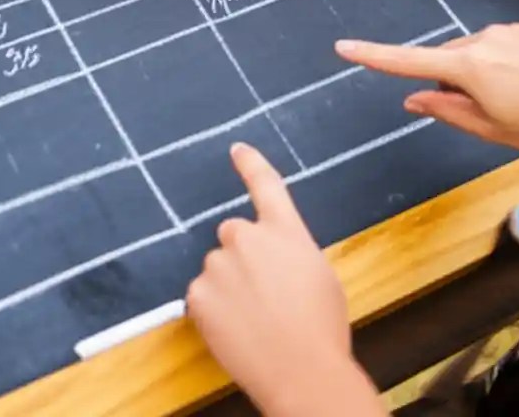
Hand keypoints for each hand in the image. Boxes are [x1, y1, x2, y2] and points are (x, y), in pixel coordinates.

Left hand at [187, 144, 384, 414]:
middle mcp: (247, 238)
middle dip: (242, 257)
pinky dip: (213, 312)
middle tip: (264, 295)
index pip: (266, 186)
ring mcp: (218, 264)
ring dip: (228, 288)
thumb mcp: (319, 277)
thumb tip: (274, 261)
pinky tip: (236, 331)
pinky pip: (201, 297)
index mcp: (285, 232)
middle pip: (234, 235)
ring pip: (217, 270)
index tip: (237, 149)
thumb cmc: (321, 328)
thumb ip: (291, 255)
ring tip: (256, 321)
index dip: (251, 166)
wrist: (302, 369)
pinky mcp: (197, 293)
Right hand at [334, 23, 518, 160]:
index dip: (373, 55)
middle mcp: (485, 41)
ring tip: (516, 108)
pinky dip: (500, 71)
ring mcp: (509, 33)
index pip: (408, 61)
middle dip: (450, 85)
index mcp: (470, 68)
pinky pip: (497, 51)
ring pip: (472, 57)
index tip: (343, 48)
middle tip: (484, 117)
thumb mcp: (491, 130)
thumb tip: (416, 98)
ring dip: (478, 80)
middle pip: (445, 61)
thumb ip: (446, 110)